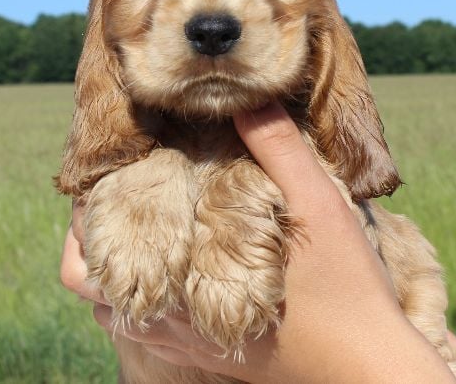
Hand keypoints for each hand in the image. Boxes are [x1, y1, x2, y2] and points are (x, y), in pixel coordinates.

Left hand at [60, 102, 455, 382]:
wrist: (372, 370)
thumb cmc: (347, 288)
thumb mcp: (317, 203)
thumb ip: (278, 148)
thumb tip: (242, 99)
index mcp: (183, 272)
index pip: (97, 236)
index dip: (93, 195)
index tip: (111, 164)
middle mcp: (170, 318)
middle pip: (83, 278)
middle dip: (87, 232)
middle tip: (113, 193)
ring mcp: (185, 344)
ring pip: (109, 309)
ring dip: (110, 267)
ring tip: (136, 226)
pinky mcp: (207, 360)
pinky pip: (144, 335)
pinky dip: (137, 301)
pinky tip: (172, 272)